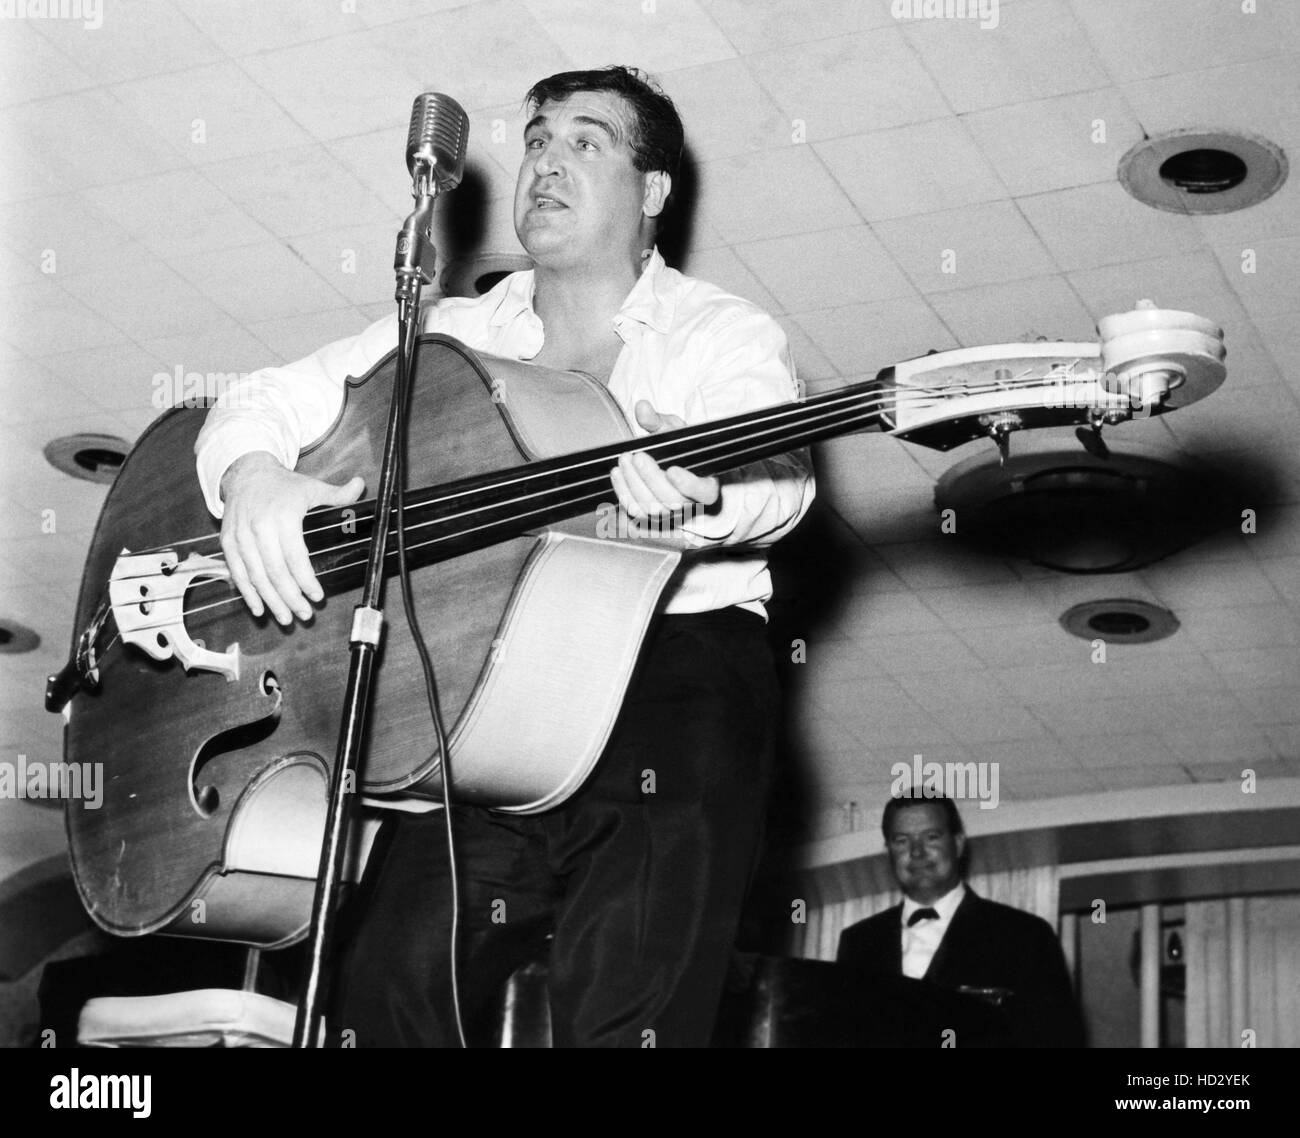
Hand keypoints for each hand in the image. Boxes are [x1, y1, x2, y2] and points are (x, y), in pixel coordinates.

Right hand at [219, 451, 364, 624]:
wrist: (245, 473)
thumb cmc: (282, 484)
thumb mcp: (311, 487)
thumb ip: (337, 494)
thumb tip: (361, 486)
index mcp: (282, 517)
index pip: (295, 557)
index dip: (306, 580)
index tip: (318, 596)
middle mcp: (259, 528)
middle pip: (275, 571)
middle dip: (290, 597)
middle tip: (304, 615)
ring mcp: (240, 536)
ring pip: (255, 576)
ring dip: (271, 600)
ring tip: (285, 618)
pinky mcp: (227, 542)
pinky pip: (236, 572)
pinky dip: (247, 593)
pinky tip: (258, 608)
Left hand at [609, 401, 719, 521]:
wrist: (669, 465)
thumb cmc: (678, 449)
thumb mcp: (674, 432)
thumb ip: (659, 422)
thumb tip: (641, 407)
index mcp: (706, 483)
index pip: (704, 491)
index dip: (689, 484)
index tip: (672, 470)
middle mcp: (690, 503)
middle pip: (672, 500)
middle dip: (651, 478)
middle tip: (636, 456)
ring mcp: (669, 513)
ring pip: (652, 508)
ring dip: (634, 484)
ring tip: (624, 460)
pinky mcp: (649, 516)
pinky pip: (635, 511)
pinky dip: (623, 492)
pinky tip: (617, 473)